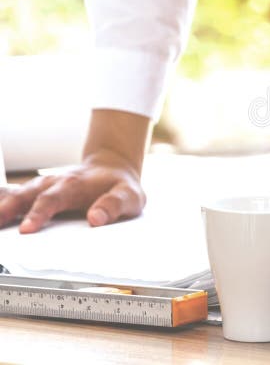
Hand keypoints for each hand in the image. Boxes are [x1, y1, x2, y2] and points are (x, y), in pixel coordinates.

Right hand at [0, 108, 150, 233]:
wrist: (113, 167)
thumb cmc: (119, 185)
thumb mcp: (128, 195)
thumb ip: (114, 205)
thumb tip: (96, 219)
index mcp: (74, 185)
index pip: (53, 199)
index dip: (38, 213)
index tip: (27, 229)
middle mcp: (54, 183)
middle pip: (26, 195)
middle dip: (8, 209)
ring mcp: (43, 186)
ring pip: (16, 194)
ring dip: (1, 206)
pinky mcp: (37, 191)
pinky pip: (13, 194)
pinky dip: (2, 200)